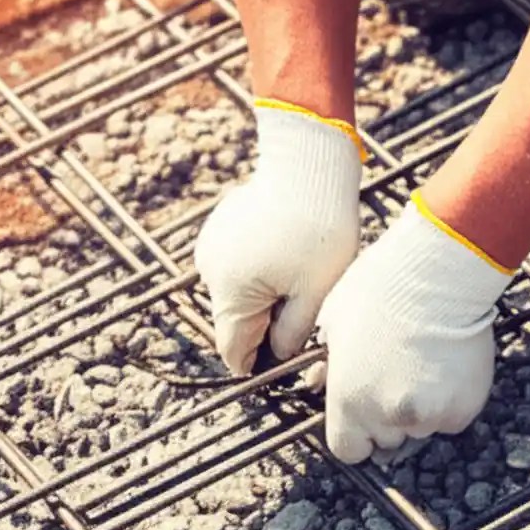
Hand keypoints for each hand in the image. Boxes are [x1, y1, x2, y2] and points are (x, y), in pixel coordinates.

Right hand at [195, 101, 363, 374]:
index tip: (277, 364)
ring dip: (259, 294)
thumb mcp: (315, 293)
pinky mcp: (218, 227)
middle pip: (234, 319)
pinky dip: (255, 267)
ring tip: (295, 275)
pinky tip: (283, 251)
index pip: (233, 350)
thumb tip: (277, 355)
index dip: (255, 363)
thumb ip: (292, 334)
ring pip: (235, 290)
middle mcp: (210, 272)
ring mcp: (210, 247)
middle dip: (262, 324)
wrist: (308, 165)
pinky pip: (234, 263)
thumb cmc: (319, 231)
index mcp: (232, 294)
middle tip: (300, 310)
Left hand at [317, 192, 514, 463]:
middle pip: (386, 442)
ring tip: (421, 367)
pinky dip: (450, 401)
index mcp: (349, 401)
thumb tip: (316, 385)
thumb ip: (326, 368)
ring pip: (422, 430)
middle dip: (388, 421)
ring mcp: (429, 415)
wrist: (438, 274)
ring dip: (420, 411)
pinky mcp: (464, 407)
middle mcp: (388, 417)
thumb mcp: (333, 325)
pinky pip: (452, 418)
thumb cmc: (380, 291)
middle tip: (395, 382)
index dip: (355, 436)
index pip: (348, 451)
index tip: (362, 421)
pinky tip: (445, 367)